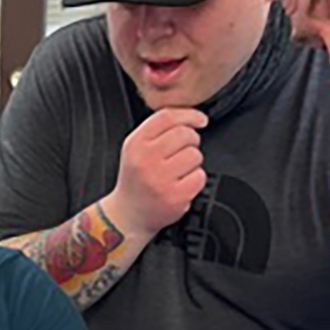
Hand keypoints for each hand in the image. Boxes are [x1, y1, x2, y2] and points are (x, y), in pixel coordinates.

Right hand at [108, 108, 208, 240]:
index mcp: (135, 144)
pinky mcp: (174, 197)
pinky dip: (195, 180)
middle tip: (182, 153)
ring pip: (194, 155)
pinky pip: (199, 176)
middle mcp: (145, 160)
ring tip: (179, 171)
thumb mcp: (136, 149)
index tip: (201, 120)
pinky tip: (181, 184)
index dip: (189, 115)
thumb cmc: (137, 178)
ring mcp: (160, 179)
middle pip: (185, 134)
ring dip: (193, 162)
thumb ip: (157, 130)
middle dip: (191, 141)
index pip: (167, 117)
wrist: (128, 214)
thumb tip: (192, 117)